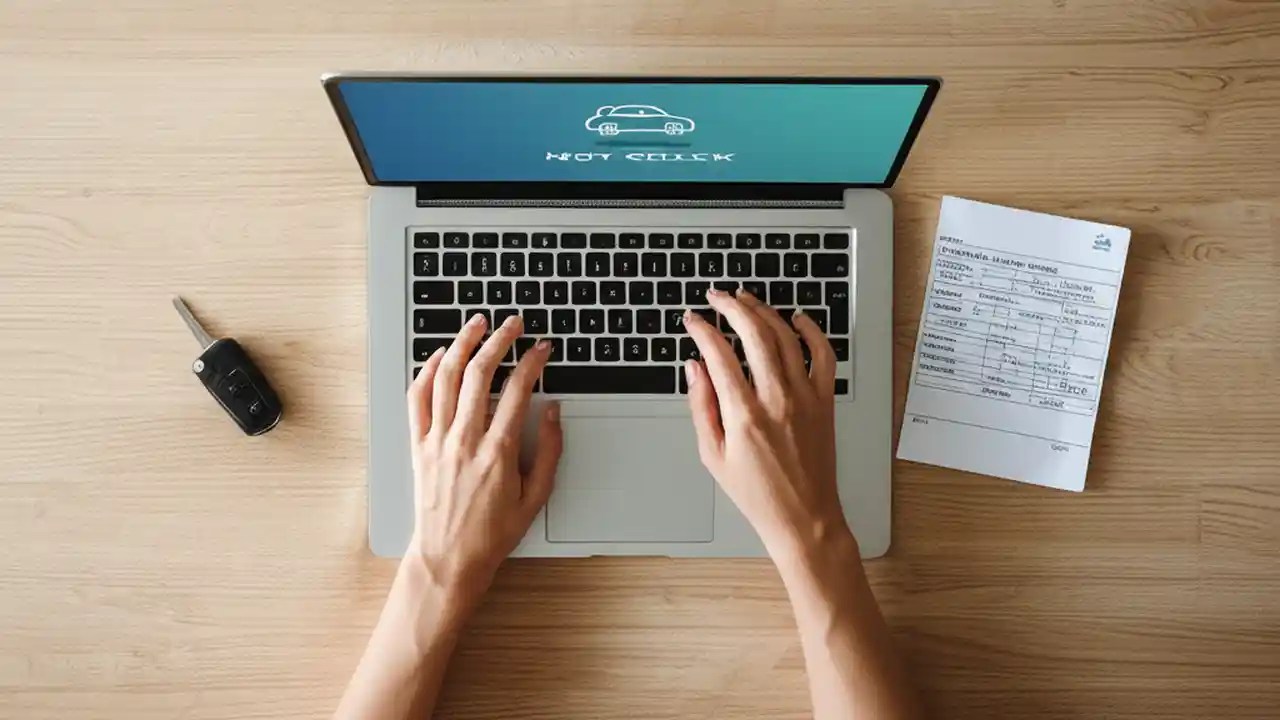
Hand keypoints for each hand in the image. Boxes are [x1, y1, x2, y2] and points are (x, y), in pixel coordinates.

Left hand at [405, 314, 561, 606]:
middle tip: (512, 324)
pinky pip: (417, 399)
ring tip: (476, 324)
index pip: (518, 391)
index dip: (533, 362)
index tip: (542, 348)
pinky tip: (438, 356)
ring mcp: (437, 441)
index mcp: (498, 453)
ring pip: (446, 377)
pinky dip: (426, 372)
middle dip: (499, 340)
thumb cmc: (492, 534)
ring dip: (461, 344)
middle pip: (480, 374)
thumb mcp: (536, 498)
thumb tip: (553, 412)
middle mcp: (464, 441)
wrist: (447, 558)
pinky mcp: (417, 446)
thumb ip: (550, 451)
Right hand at [683, 289, 851, 560]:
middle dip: (732, 307)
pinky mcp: (825, 400)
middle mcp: (776, 399)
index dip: (702, 330)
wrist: (804, 516)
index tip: (692, 320)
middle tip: (717, 297)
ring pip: (785, 337)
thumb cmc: (758, 493)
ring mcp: (805, 397)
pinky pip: (823, 354)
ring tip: (746, 299)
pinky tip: (796, 318)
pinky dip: (811, 330)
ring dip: (763, 311)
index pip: (718, 354)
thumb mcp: (713, 455)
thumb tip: (694, 368)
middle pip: (754, 334)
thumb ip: (701, 406)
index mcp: (744, 415)